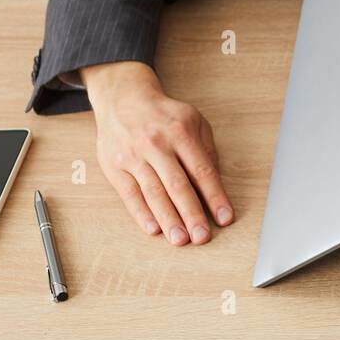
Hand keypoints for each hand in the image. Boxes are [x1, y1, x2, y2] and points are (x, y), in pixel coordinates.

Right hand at [81, 61, 233, 245]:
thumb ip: (206, 150)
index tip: (224, 218)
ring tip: (180, 240)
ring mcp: (133, 156)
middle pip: (178, 185)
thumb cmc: (164, 116)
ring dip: (168, 219)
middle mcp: (156, 144)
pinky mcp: (114, 166)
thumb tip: (215, 185)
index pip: (202, 171)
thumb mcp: (193, 122)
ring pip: (153, 193)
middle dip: (192, 214)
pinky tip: (154, 229)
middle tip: (202, 237)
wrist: (123, 99)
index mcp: (181, 132)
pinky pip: (130, 194)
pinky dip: (142, 214)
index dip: (215, 197)